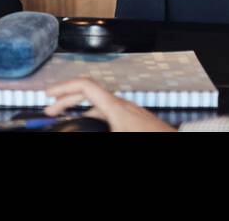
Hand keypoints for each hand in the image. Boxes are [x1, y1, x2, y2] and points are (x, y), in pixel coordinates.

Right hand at [43, 78, 175, 131]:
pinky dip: (93, 114)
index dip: (63, 88)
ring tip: (68, 115)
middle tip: (51, 107)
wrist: (180, 143)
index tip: (48, 95)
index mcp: (116, 107)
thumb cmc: (152, 138)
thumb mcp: (114, 137)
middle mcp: (123, 105)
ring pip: (99, 102)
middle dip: (67, 98)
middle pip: (89, 92)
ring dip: (80, 106)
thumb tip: (72, 131)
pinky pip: (109, 110)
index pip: (84, 86)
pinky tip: (92, 124)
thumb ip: (92, 131)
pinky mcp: (136, 120)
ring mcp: (131, 111)